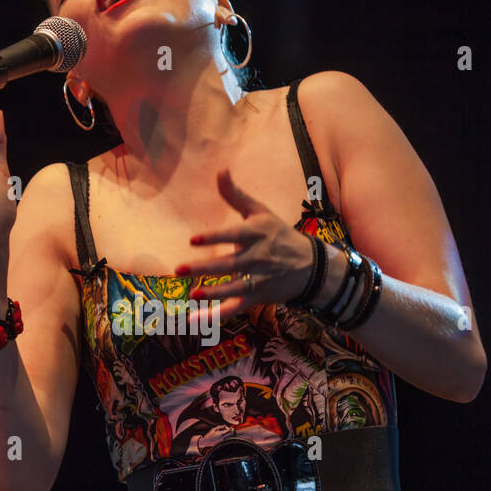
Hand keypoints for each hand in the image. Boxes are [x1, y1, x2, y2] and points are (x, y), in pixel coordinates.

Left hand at [173, 169, 319, 319]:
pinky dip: (216, 316)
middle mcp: (258, 258)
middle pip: (230, 265)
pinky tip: (195, 320)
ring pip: (234, 289)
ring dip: (213, 294)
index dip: (214, 238)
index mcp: (257, 234)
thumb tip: (220, 170)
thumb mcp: (260, 212)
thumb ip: (236, 195)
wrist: (310, 266)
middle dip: (206, 268)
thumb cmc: (278, 234)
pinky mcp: (256, 296)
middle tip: (179, 269)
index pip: (234, 235)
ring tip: (192, 295)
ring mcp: (258, 280)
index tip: (192, 240)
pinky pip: (235, 308)